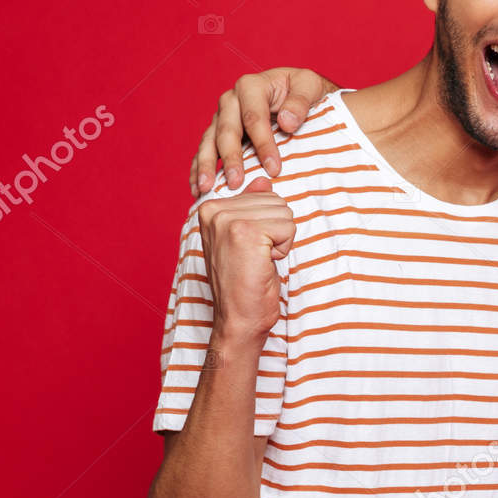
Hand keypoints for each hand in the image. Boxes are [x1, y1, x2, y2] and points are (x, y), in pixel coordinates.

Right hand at [191, 68, 334, 195]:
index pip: (254, 118)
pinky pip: (204, 151)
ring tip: (206, 189)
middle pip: (227, 131)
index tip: (274, 170)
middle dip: (231, 159)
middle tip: (236, 184)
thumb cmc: (303, 89)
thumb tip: (286, 122)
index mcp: (251, 86)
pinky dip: (198, 169)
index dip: (264, 145)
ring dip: (206, 166)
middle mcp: (230, 100)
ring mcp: (221, 117)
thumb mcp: (309, 86)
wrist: (294, 91)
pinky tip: (198, 188)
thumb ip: (300, 101)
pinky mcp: (217, 132)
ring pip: (209, 142)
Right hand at [197, 178, 294, 343]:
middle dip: (277, 232)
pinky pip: (288, 227)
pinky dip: (284, 249)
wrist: (238, 318)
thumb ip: (252, 206)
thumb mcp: (247, 238)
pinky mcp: (244, 231)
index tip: (248, 249)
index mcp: (210, 208)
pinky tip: (264, 264)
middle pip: (276, 201)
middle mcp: (213, 209)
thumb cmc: (245, 282)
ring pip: (284, 213)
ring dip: (280, 241)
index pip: (264, 195)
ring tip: (258, 260)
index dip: (268, 226)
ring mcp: (227, 219)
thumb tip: (264, 179)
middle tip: (255, 257)